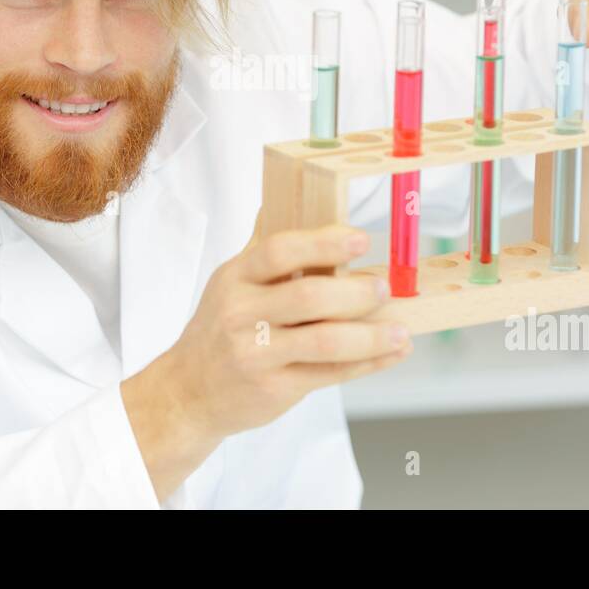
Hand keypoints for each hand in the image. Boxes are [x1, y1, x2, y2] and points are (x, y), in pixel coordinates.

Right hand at [122, 221, 410, 497]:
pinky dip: (367, 364)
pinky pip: (329, 374)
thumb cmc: (220, 330)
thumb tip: (284, 196)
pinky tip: (390, 353)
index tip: (359, 239)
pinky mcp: (274, 387)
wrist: (189, 392)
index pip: (278, 250)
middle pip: (307, 297)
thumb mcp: (230, 283)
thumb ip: (262, 248)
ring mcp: (257, 353)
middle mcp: (242, 314)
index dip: (323, 243)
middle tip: (384, 288)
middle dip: (355, 292)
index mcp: (235, 278)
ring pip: (324, 341)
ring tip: (400, 330)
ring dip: (370, 335)